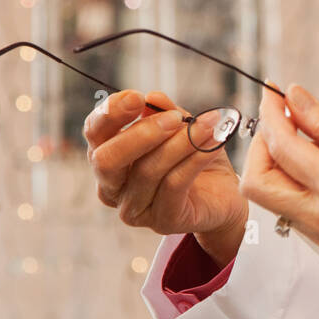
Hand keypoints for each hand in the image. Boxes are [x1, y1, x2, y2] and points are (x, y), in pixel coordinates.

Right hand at [83, 90, 248, 264]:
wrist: (224, 196)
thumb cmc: (194, 159)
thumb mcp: (181, 128)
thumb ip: (164, 113)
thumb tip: (153, 98)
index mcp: (108, 156)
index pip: (94, 133)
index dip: (110, 113)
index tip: (136, 97)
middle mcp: (112, 186)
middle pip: (107, 159)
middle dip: (141, 134)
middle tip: (175, 118)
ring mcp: (134, 209)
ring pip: (147, 170)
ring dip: (181, 143)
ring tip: (207, 126)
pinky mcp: (162, 220)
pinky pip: (174, 185)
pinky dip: (195, 159)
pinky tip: (213, 144)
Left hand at [238, 83, 318, 254]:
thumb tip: (290, 97)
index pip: (282, 150)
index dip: (272, 115)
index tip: (274, 92)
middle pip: (259, 185)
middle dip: (261, 146)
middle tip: (283, 116)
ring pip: (270, 198)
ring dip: (277, 162)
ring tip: (308, 135)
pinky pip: (291, 207)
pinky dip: (294, 179)